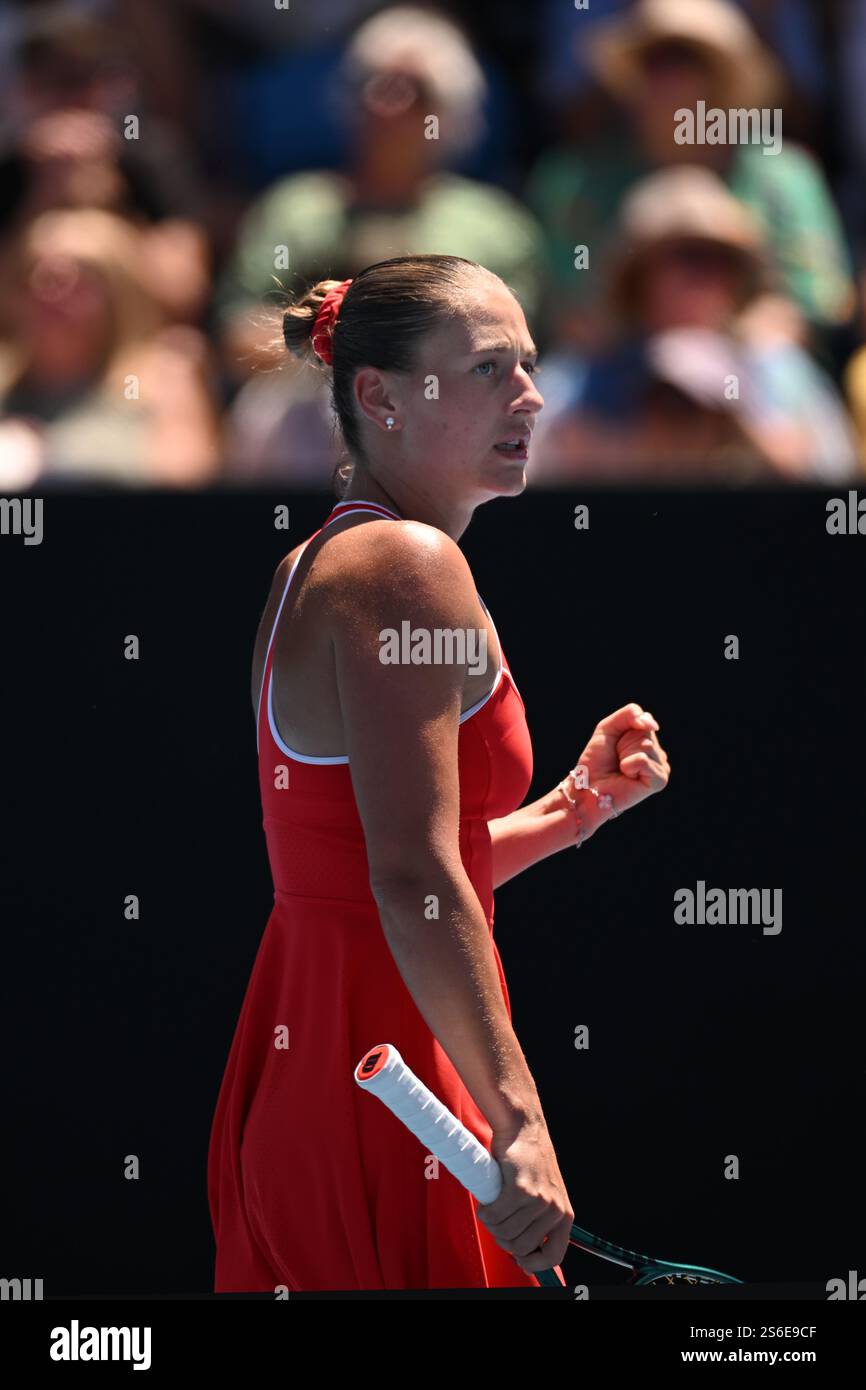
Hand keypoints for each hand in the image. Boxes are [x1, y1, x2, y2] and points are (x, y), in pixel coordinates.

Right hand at [478, 1118, 573, 1275]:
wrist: (524, 1127)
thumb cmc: (528, 1163)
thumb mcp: (546, 1193)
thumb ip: (539, 1221)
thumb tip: (522, 1254)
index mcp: (564, 1215)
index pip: (554, 1256)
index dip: (534, 1264)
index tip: (518, 1260)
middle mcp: (554, 1211)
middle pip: (520, 1247)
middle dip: (503, 1238)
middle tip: (497, 1221)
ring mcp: (538, 1201)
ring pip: (505, 1232)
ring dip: (491, 1224)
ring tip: (491, 1207)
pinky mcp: (520, 1190)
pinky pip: (494, 1216)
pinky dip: (484, 1212)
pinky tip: (484, 1202)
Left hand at [575, 702, 669, 819]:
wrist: (588, 786)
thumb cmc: (598, 760)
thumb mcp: (609, 727)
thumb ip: (630, 714)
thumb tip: (653, 725)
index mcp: (650, 741)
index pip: (644, 719)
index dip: (623, 731)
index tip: (616, 747)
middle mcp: (659, 754)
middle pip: (645, 732)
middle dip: (623, 744)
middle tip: (617, 760)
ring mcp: (662, 768)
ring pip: (645, 745)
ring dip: (624, 756)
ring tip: (622, 769)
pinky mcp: (660, 781)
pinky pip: (643, 760)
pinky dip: (628, 766)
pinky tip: (627, 777)